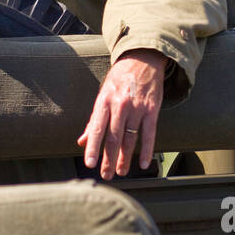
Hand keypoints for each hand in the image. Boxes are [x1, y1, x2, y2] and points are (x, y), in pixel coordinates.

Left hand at [77, 49, 166, 179]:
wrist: (143, 59)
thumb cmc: (119, 79)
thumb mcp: (103, 94)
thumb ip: (94, 120)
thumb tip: (82, 141)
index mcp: (104, 101)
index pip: (97, 129)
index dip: (93, 147)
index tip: (90, 164)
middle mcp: (120, 105)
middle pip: (113, 138)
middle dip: (109, 159)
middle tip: (106, 175)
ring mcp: (137, 107)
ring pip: (130, 138)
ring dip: (125, 158)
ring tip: (121, 171)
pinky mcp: (152, 109)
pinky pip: (149, 133)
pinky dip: (147, 150)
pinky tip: (143, 163)